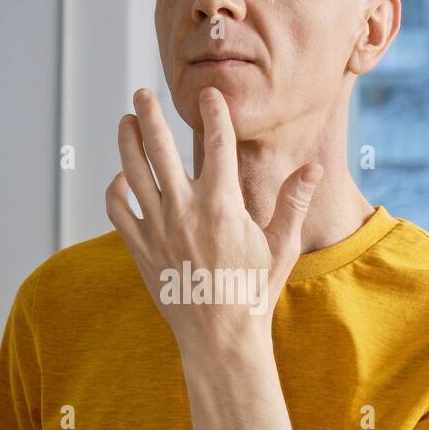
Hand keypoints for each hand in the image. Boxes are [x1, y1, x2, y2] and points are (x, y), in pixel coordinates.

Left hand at [105, 87, 321, 352]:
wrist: (220, 337)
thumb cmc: (253, 291)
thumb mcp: (281, 247)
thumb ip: (292, 203)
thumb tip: (312, 168)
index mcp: (222, 206)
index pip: (218, 145)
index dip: (214, 114)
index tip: (210, 93)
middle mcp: (184, 211)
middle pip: (161, 149)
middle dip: (150, 115)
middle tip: (143, 92)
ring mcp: (157, 228)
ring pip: (133, 172)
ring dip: (127, 142)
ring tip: (125, 121)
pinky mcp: (139, 247)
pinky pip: (118, 209)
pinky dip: (115, 189)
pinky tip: (121, 177)